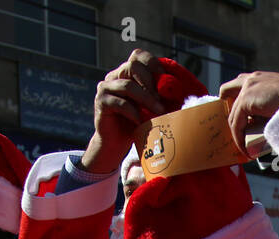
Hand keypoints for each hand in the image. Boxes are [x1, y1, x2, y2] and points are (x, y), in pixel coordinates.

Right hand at [80, 49, 166, 175]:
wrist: (116, 143)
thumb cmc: (136, 123)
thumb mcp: (150, 105)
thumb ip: (158, 93)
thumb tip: (178, 89)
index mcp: (126, 73)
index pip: (138, 55)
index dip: (152, 63)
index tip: (165, 78)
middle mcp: (114, 76)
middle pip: (133, 66)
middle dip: (151, 82)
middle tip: (162, 99)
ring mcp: (105, 88)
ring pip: (128, 86)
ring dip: (146, 99)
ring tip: (158, 111)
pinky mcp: (101, 102)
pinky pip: (120, 103)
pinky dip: (133, 112)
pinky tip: (140, 121)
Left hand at [219, 72, 278, 157]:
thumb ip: (273, 110)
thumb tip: (271, 128)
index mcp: (263, 78)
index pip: (241, 85)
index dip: (236, 100)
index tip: (240, 119)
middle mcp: (253, 79)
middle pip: (227, 90)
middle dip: (227, 108)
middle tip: (233, 129)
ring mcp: (248, 88)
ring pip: (233, 115)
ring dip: (237, 134)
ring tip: (245, 149)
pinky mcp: (245, 100)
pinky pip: (236, 124)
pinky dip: (239, 139)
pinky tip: (246, 151)